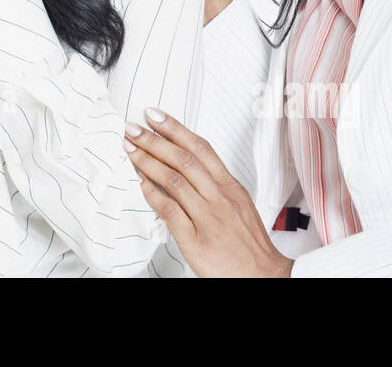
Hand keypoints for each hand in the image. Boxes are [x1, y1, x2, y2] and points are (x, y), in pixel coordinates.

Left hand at [123, 107, 292, 277]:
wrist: (261, 276)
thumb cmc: (249, 244)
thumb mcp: (238, 204)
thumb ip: (214, 184)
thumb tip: (187, 166)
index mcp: (230, 187)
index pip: (200, 148)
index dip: (175, 129)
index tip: (155, 116)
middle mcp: (219, 198)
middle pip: (183, 159)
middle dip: (154, 140)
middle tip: (133, 128)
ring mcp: (207, 218)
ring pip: (174, 180)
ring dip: (147, 161)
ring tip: (130, 149)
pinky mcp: (196, 240)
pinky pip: (170, 211)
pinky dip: (152, 194)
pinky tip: (140, 183)